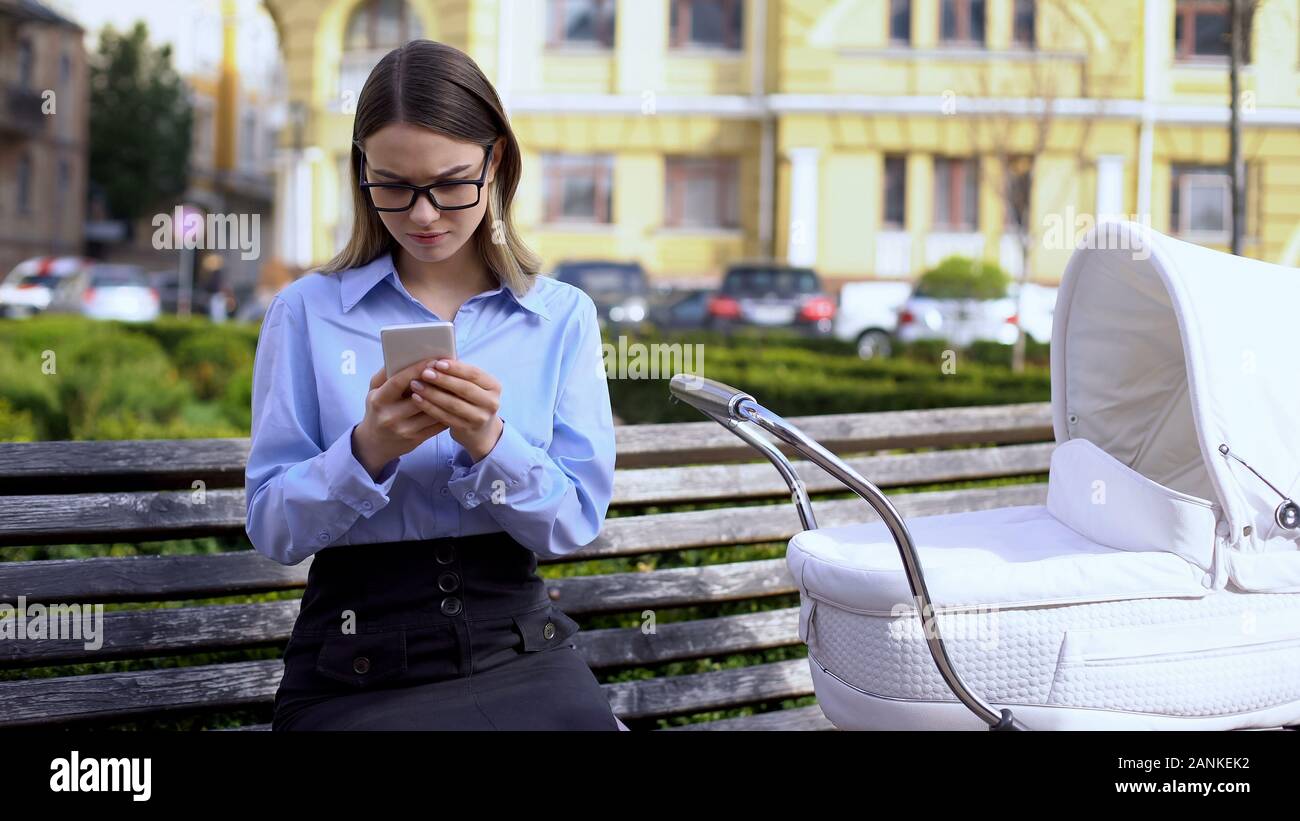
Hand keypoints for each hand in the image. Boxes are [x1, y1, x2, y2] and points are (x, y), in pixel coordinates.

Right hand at [352, 362, 448, 478]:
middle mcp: (390, 416)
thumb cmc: (377, 410)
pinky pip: (437, 424)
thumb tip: (402, 355)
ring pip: (432, 411)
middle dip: (436, 383)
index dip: (416, 370)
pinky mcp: (416, 439)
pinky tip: (455, 401)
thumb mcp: (374, 391)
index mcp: (379, 400)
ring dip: (446, 397)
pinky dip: (448, 411)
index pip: (399, 382)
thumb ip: (385, 373)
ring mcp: (404, 429)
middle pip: (419, 397)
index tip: (432, 360)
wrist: (374, 443)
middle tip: (450, 371)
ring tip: (457, 384)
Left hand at [408, 358, 503, 462]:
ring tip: (416, 385)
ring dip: (432, 394)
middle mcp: (491, 402)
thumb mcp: (473, 386)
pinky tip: (418, 399)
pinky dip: (430, 407)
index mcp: (493, 386)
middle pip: (464, 389)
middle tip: (424, 373)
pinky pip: (445, 417)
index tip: (438, 363)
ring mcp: (480, 418)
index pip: (474, 374)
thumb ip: (460, 375)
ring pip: (453, 404)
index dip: (456, 368)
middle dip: (442, 380)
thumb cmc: (472, 400)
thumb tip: (434, 361)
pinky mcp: (467, 429)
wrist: (481, 431)